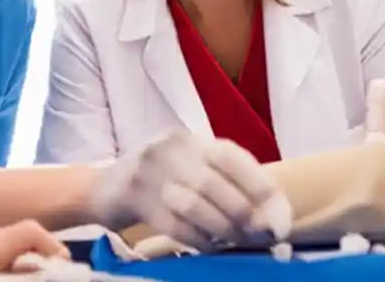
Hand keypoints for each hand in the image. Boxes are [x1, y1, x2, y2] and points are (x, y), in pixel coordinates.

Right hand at [89, 130, 290, 250]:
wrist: (104, 187)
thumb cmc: (160, 180)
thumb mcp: (191, 168)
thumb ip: (227, 184)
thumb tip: (272, 218)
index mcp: (192, 140)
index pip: (236, 159)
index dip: (263, 192)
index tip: (280, 222)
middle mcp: (171, 149)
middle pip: (216, 185)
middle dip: (245, 217)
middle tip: (260, 238)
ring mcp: (149, 172)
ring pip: (196, 205)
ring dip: (223, 230)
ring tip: (235, 242)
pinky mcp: (135, 198)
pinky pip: (175, 225)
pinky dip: (199, 240)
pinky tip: (208, 245)